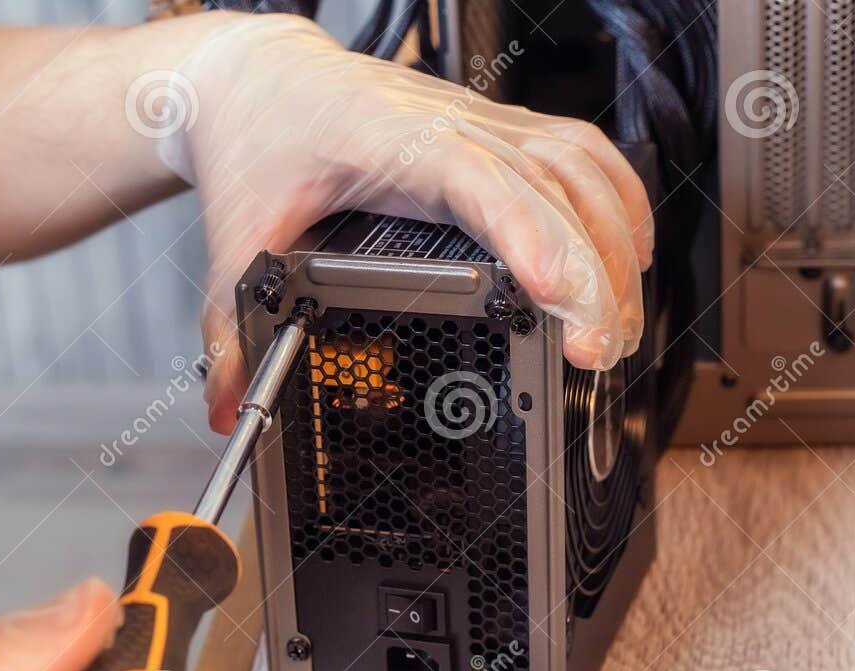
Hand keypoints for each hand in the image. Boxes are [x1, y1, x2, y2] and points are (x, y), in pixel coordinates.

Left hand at [159, 14, 653, 432]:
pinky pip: (579, 153)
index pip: (479, 182)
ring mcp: (482, 121)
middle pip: (550, 186)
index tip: (557, 295)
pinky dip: (616, 201)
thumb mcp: (235, 237)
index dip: (526, 235)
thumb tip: (226, 409)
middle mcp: (449, 123)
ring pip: (580, 167)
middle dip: (589, 272)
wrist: (259, 78)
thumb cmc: (258, 138)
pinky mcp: (496, 129)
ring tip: (622, 322)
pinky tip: (628, 252)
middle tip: (601, 351)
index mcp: (388, 141)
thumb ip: (231, 328)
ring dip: (614, 241)